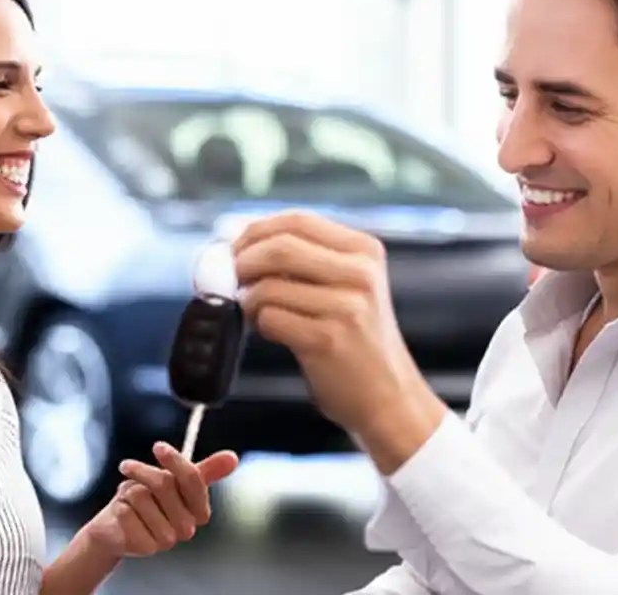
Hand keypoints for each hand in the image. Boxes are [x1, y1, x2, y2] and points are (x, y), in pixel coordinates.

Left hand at [82, 442, 237, 557]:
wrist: (118, 527)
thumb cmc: (150, 500)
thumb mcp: (176, 481)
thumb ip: (205, 470)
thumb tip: (233, 457)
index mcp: (200, 511)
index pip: (192, 478)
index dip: (174, 460)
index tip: (158, 447)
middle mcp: (188, 529)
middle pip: (164, 484)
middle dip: (142, 472)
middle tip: (128, 468)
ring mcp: (167, 540)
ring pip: (141, 496)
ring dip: (127, 490)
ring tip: (129, 499)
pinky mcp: (144, 547)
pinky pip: (126, 512)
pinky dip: (119, 506)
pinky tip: (122, 513)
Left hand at [233, 211, 445, 451]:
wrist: (389, 398)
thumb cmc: (357, 341)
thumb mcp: (351, 286)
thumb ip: (309, 260)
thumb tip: (242, 242)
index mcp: (365, 251)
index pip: (298, 220)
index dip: (256, 230)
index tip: (234, 246)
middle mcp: (360, 274)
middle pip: (279, 246)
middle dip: (242, 260)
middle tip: (228, 278)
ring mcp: (347, 307)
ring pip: (269, 285)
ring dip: (248, 299)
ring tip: (254, 311)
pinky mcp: (328, 340)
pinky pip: (270, 318)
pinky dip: (259, 323)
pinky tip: (270, 331)